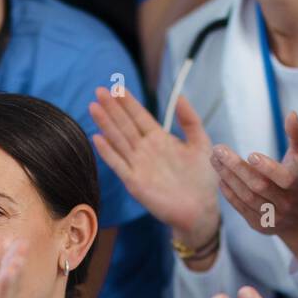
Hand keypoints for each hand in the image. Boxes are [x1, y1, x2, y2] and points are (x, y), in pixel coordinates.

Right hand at [89, 88, 219, 248]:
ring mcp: (138, 165)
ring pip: (118, 140)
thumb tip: (178, 96)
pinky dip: (108, 152)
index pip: (139, 116)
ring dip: (106, 124)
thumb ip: (190, 120)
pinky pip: (118, 165)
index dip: (128, 102)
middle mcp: (146, 150)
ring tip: (94, 107)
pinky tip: (97, 138)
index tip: (117, 87)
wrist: (201, 210)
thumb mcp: (201, 144)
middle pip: (125, 125)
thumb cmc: (202, 179)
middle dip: (112, 108)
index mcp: (160, 139)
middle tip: (99, 90)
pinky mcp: (134, 182)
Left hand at [210, 112, 297, 256]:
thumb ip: (297, 135)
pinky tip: (220, 178)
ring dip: (228, 178)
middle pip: (258, 186)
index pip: (284, 178)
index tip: (251, 154)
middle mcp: (286, 203)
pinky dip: (229, 193)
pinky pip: (241, 208)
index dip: (267, 167)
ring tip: (214, 160)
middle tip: (218, 150)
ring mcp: (272, 216)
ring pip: (246, 197)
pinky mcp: (259, 224)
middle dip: (236, 167)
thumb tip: (291, 114)